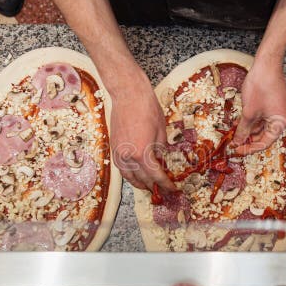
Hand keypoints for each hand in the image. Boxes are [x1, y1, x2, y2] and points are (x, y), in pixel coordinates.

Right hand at [109, 74, 175, 191]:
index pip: (155, 175)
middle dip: (153, 186)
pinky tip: (134, 175)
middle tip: (162, 191)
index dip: (165, 184)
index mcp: (143, 152)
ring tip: (147, 188)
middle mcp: (128, 155)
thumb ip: (160, 149)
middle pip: (142, 178)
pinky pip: (120, 166)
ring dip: (138, 183)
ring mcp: (119, 151)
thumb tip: (160, 160)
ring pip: (128, 175)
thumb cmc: (147, 108)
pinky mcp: (114, 146)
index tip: (172, 189)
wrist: (128, 94)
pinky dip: (128, 173)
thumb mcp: (161, 130)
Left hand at [232, 58, 285, 154]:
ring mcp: (278, 111)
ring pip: (262, 127)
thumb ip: (243, 129)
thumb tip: (238, 142)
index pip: (265, 143)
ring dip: (249, 130)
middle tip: (234, 143)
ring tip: (234, 132)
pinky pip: (262, 118)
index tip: (237, 150)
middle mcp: (282, 119)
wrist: (267, 65)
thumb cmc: (262, 85)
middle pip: (264, 136)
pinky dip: (252, 121)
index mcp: (280, 123)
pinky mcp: (273, 104)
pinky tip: (240, 122)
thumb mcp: (249, 112)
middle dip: (248, 139)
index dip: (250, 149)